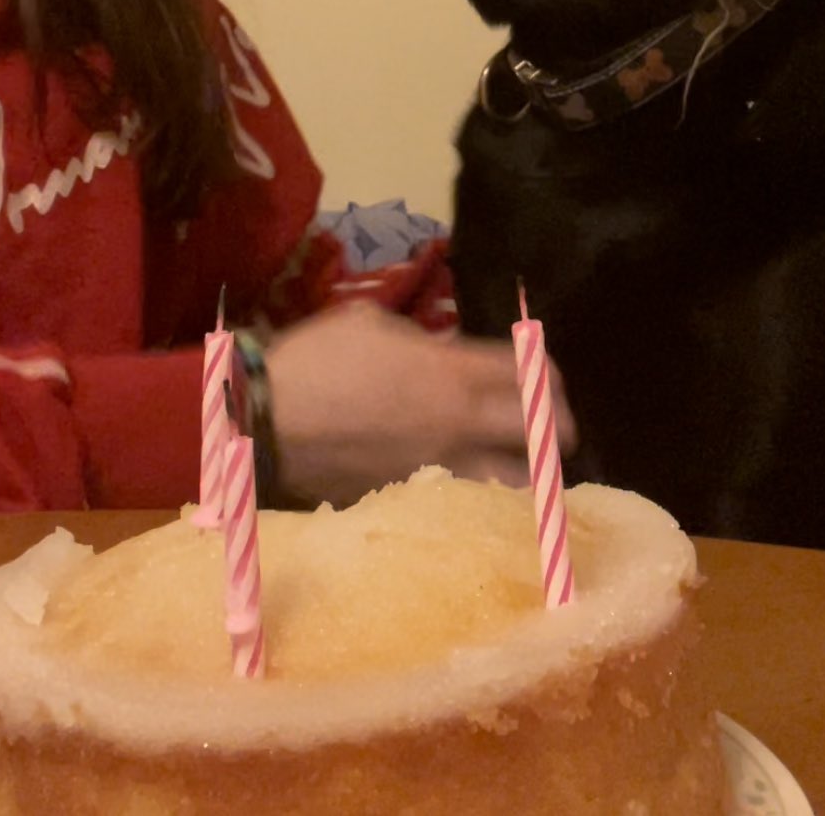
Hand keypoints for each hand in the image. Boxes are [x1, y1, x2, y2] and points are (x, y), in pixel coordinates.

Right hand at [265, 301, 575, 506]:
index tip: (551, 379)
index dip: (549, 375)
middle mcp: (458, 425)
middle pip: (540, 432)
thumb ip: (423, 342)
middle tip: (555, 428)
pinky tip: (475, 490)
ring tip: (526, 469)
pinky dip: (479, 496)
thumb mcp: (373, 324)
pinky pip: (465, 500)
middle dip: (557, 427)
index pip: (530, 374)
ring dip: (528, 473)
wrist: (267, 422)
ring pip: (513, 484)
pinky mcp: (413, 499)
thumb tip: (445, 357)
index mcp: (452, 374)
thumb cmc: (317, 359)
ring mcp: (438, 468)